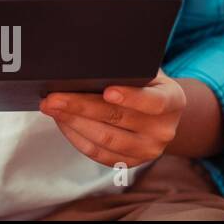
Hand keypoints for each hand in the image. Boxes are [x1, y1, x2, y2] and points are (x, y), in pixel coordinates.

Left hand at [39, 69, 186, 167]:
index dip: (130, 97)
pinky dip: (76, 136)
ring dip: (72, 122)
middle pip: (117, 118)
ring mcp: (148, 150)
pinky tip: (62, 122)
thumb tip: (84, 59)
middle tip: (53, 97)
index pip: (153, 101)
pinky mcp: (131, 163)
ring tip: (51, 107)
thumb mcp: (142, 70)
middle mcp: (163, 129)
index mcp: (172, 100)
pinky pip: (98, 153)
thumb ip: (124, 68)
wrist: (157, 111)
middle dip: (80, 106)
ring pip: (104, 139)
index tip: (107, 91)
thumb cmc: (142, 82)